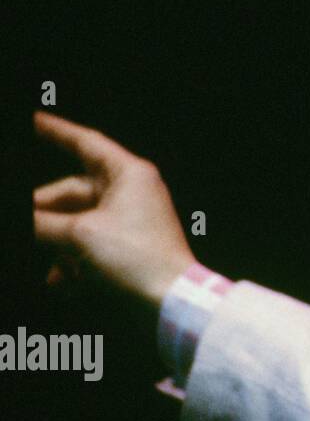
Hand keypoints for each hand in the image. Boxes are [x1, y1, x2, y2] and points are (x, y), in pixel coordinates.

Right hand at [33, 111, 195, 309]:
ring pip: (77, 223)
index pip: (85, 142)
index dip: (55, 130)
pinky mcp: (128, 247)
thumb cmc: (135, 258)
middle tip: (27, 226)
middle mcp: (131, 191)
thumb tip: (27, 218)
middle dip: (43, 213)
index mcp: (128, 174)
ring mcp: (130, 220)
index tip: (33, 119)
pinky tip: (61, 284)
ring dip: (57, 246)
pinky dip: (72, 263)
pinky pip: (90, 246)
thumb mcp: (79, 236)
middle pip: (72, 191)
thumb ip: (42, 223)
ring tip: (50, 268)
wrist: (172, 301)